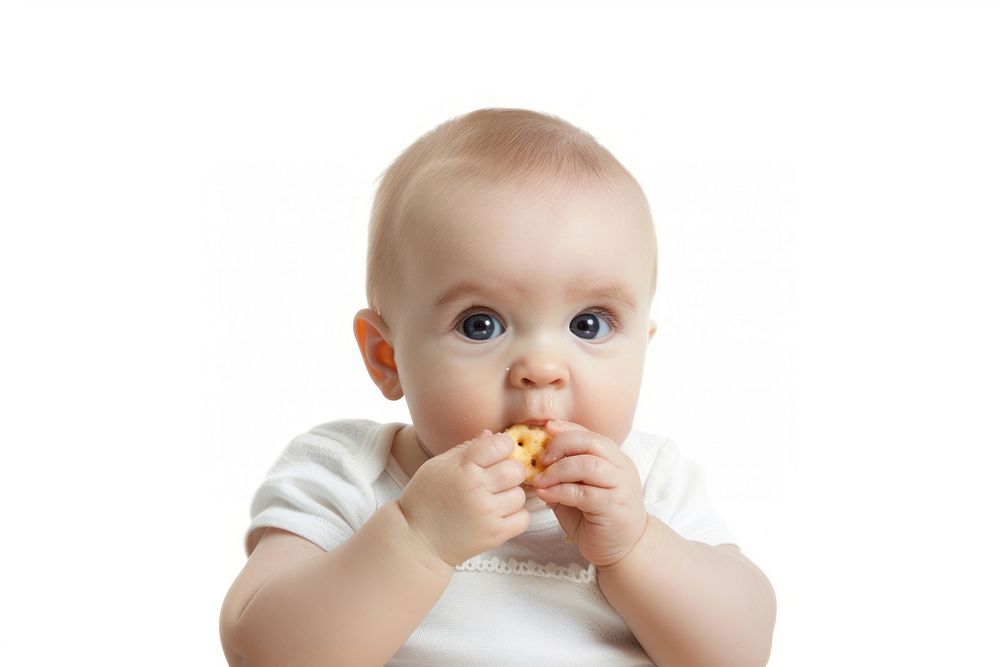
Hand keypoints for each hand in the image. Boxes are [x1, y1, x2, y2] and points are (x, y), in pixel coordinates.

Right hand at [397, 430, 530, 566]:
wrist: (416, 541)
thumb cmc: (424, 500)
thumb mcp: (437, 466)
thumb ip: (466, 448)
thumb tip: (492, 434)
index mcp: (462, 468)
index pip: (500, 445)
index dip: (502, 446)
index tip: (497, 453)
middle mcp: (477, 489)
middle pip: (515, 470)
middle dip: (510, 470)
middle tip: (497, 478)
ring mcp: (487, 514)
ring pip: (520, 494)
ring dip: (511, 495)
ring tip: (494, 499)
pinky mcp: (495, 535)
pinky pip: (523, 519)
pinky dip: (515, 515)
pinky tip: (499, 514)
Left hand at [531, 421, 647, 567]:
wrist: (625, 549)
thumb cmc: (598, 519)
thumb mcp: (578, 491)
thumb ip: (563, 476)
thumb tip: (534, 464)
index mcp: (613, 458)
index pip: (588, 433)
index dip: (565, 428)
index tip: (545, 429)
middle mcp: (620, 468)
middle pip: (590, 442)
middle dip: (561, 445)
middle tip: (540, 458)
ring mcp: (620, 486)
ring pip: (589, 465)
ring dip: (558, 470)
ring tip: (540, 479)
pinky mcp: (614, 507)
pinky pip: (584, 493)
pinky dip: (560, 491)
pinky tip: (546, 494)